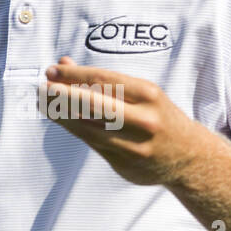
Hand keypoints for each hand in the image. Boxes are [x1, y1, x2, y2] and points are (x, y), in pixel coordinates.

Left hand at [41, 56, 198, 186]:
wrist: (189, 157)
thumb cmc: (159, 117)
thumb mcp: (142, 93)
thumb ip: (103, 82)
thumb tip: (63, 65)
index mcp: (149, 95)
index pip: (103, 80)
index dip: (74, 75)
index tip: (52, 70)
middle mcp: (143, 120)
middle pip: (94, 105)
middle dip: (63, 95)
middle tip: (42, 88)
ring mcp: (134, 146)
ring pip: (88, 127)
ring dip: (61, 114)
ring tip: (43, 103)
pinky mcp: (125, 165)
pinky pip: (92, 144)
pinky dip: (74, 129)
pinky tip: (61, 119)